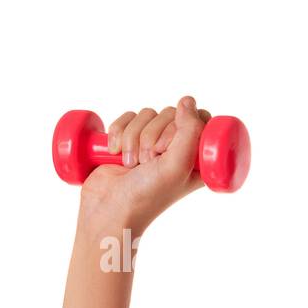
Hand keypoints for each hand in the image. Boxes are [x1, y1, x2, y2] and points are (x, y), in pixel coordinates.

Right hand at [77, 96, 212, 229]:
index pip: (200, 119)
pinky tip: (115, 154)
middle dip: (152, 136)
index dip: (181, 127)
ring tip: (131, 164)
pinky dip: (118, 132)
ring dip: (134, 138)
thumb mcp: (177, 165)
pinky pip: (126, 117)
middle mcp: (177, 149)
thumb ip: (189, 132)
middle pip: (171, 113)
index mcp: (197, 157)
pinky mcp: (128, 139)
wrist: (108, 207)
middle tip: (147, 162)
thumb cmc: (147, 195)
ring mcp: (152, 143)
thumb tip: (188, 100)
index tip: (169, 149)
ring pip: (147, 113)